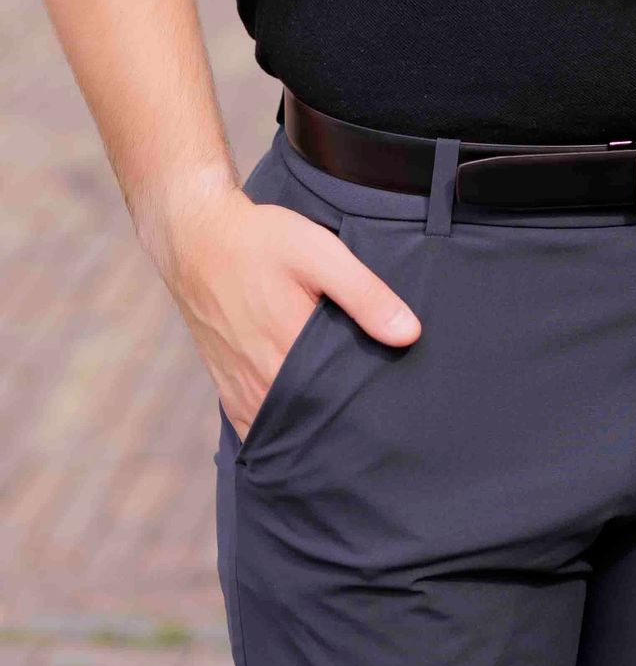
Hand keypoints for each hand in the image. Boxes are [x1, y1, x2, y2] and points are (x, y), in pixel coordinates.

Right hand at [159, 185, 420, 441]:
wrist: (197, 239)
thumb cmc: (261, 242)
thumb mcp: (321, 254)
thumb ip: (365, 295)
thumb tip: (409, 334)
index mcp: (289, 352)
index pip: (337, 406)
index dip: (365, 411)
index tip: (390, 411)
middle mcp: (260, 380)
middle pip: (312, 419)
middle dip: (341, 422)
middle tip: (373, 420)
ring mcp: (238, 386)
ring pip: (282, 425)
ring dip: (309, 426)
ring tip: (342, 421)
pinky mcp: (224, 384)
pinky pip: (253, 421)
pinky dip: (277, 425)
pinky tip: (300, 418)